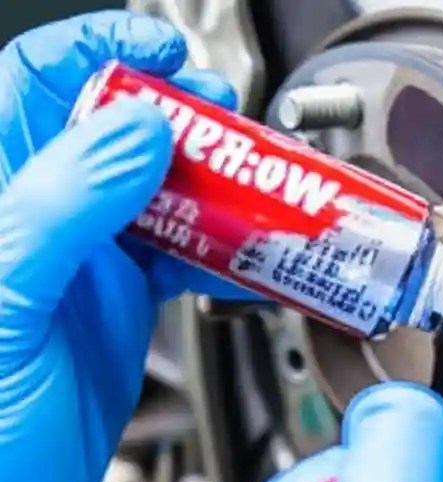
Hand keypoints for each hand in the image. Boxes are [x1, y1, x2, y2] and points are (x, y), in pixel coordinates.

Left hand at [0, 11, 249, 481]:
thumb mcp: (6, 297)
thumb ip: (65, 203)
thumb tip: (137, 127)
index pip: (40, 84)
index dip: (104, 52)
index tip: (168, 50)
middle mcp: (38, 222)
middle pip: (116, 132)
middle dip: (180, 115)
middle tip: (232, 123)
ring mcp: (82, 267)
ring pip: (158, 193)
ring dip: (214, 182)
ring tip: (261, 183)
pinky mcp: (120, 314)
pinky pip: (181, 258)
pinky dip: (223, 248)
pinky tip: (250, 250)